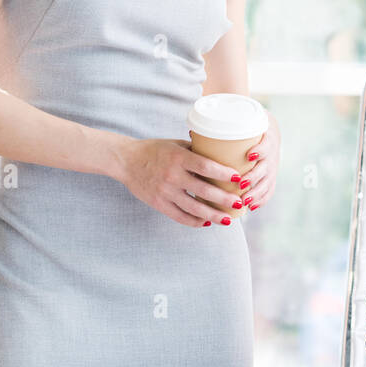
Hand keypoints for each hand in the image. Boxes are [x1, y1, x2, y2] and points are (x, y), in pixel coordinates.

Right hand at [118, 138, 249, 227]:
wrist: (126, 161)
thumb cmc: (155, 150)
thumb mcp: (176, 145)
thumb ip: (197, 151)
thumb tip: (224, 155)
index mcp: (178, 158)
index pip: (205, 166)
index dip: (223, 173)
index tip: (237, 177)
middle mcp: (172, 176)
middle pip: (204, 191)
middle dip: (224, 199)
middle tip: (239, 202)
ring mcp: (165, 192)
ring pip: (194, 208)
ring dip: (213, 215)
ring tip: (228, 219)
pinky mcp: (158, 204)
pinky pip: (179, 216)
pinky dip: (194, 221)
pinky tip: (207, 222)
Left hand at [232, 109, 279, 211]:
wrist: (269, 137)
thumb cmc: (251, 134)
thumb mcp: (243, 129)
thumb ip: (223, 132)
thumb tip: (191, 134)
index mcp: (266, 141)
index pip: (266, 145)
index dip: (259, 151)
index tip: (249, 155)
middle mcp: (271, 156)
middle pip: (265, 168)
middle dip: (253, 177)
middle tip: (240, 184)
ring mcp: (272, 169)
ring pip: (266, 183)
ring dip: (256, 193)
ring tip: (244, 201)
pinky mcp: (271, 179)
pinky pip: (269, 192)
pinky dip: (261, 200)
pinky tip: (251, 207)